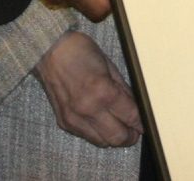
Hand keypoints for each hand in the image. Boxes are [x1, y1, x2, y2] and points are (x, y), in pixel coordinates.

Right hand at [34, 30, 142, 146]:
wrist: (48, 50)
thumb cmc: (79, 51)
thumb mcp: (109, 65)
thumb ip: (123, 89)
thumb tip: (136, 107)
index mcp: (103, 91)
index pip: (131, 117)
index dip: (141, 123)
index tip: (145, 123)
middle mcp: (88, 109)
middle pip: (118, 137)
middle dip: (130, 136)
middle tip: (135, 129)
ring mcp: (74, 118)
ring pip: (103, 142)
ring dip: (113, 136)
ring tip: (118, 125)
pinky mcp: (64, 122)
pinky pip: (87, 136)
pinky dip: (97, 132)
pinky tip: (100, 120)